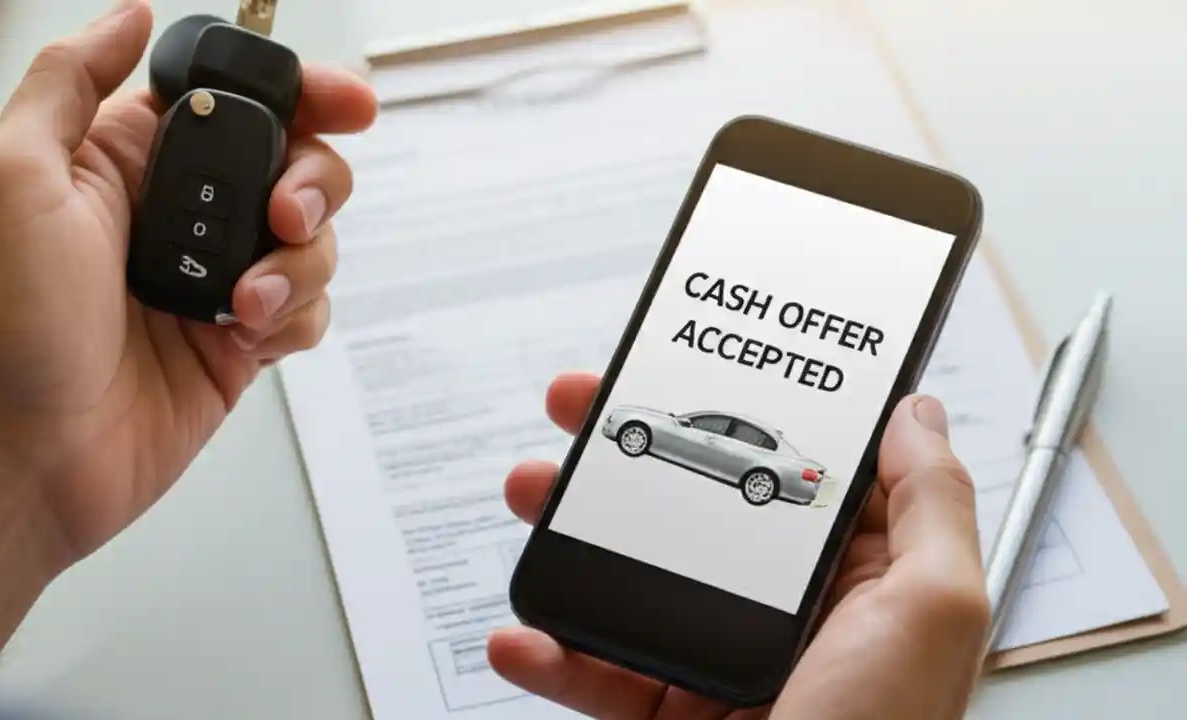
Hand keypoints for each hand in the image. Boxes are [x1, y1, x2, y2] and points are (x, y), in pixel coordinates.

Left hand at [0, 0, 373, 681]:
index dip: (302, 93)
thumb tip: (129, 16)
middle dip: (312, 184)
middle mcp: (181, 216)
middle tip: (285, 216)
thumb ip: (69, 81)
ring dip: (298, 265)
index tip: (345, 103)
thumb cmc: (7, 331)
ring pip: (313, 240)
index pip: (236, 100)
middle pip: (297, 164)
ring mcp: (216, 281)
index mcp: (131, 161)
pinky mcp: (241, 343)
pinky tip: (250, 336)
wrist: (30, 460)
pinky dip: (297, 317)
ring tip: (244, 302)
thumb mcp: (15, 179)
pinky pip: (310, 310)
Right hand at [489, 374, 989, 719]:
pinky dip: (548, 653)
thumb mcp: (935, 612)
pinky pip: (596, 672)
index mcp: (861, 579)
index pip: (799, 467)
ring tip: (529, 495)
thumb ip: (932, 505)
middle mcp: (790, 613)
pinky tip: (522, 634)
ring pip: (634, 577)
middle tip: (578, 409)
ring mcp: (723, 661)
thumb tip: (916, 412)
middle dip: (627, 451)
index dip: (745, 407)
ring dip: (568, 532)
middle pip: (697, 507)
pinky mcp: (669, 713)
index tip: (692, 363)